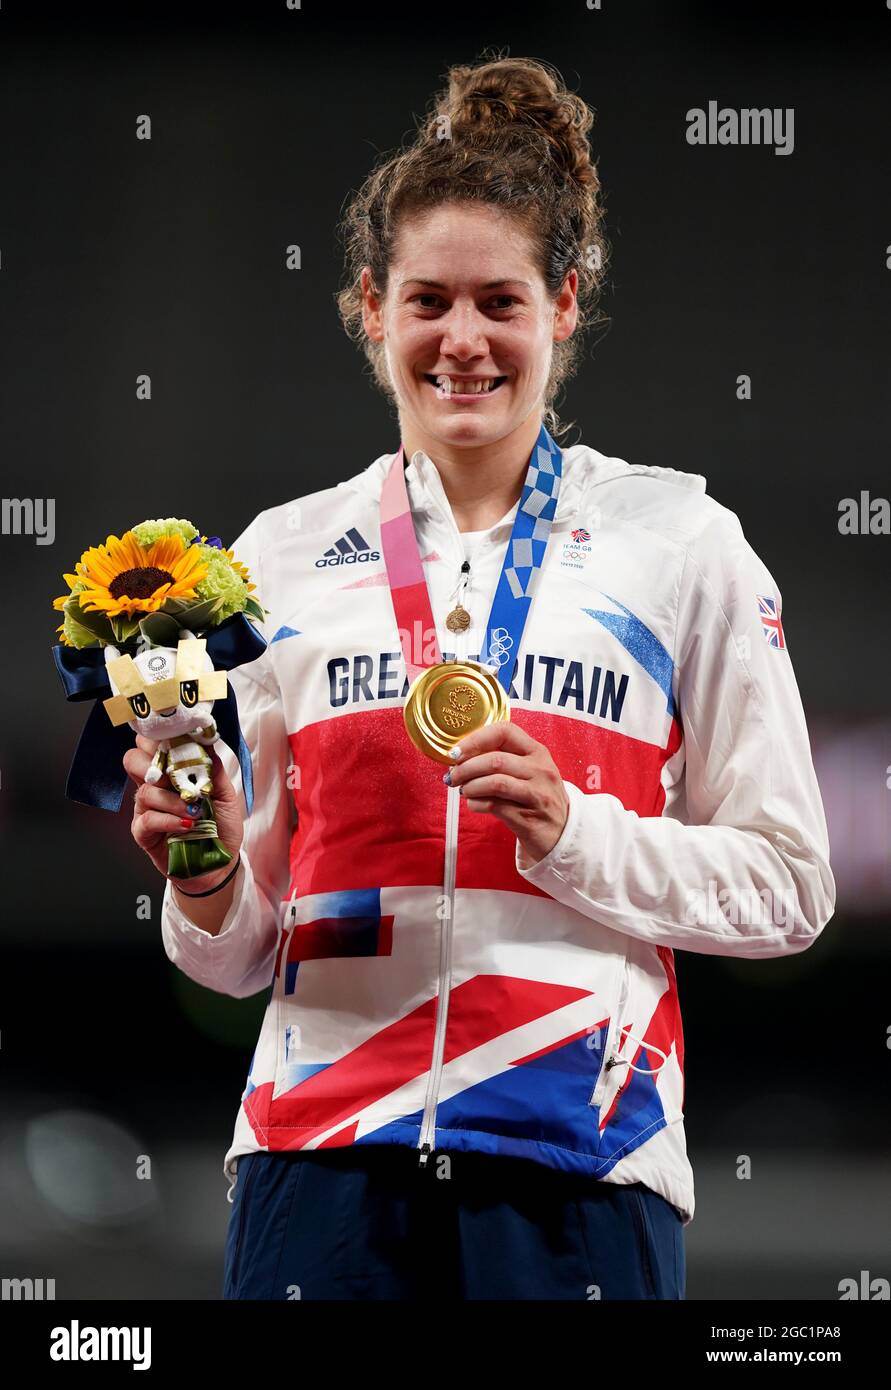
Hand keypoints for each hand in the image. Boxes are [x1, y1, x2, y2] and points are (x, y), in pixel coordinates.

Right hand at [123, 733, 244, 885]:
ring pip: (145, 790)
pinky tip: (186, 825)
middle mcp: (154, 787)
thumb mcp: (225, 794)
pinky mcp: (144, 833)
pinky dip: (169, 820)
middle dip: (153, 761)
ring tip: (194, 811)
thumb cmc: (220, 826)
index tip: (178, 740)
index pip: (151, 744)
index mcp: (170, 772)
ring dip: (173, 799)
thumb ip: (213, 769)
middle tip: (178, 774)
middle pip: (132, 759)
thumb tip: (205, 744)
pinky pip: (148, 819)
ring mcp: (146, 809)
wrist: (219, 862)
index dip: (159, 738)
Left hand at [443, 723, 569, 866]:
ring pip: (495, 782)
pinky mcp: (529, 818)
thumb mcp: (528, 771)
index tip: (457, 752)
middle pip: (496, 760)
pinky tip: (474, 804)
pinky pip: (495, 806)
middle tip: (453, 776)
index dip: (476, 739)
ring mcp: (538, 794)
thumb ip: (502, 759)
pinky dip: (477, 804)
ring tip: (464, 790)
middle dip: (466, 768)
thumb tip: (461, 756)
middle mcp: (541, 770)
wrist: (560, 832)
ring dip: (471, 786)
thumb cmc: (537, 797)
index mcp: (538, 752)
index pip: (505, 731)